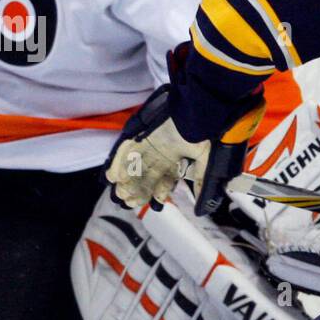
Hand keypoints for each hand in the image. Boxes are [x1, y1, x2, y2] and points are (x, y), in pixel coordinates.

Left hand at [105, 83, 266, 214]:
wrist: (196, 113)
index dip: (159, 191)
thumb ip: (201, 181)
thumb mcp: (206, 159)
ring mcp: (150, 145)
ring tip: (120, 194)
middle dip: (138, 190)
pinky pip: (127, 152)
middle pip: (147, 175)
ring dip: (127, 180)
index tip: (154, 203)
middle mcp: (162, 153)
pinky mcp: (141, 137)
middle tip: (129, 203)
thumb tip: (202, 206)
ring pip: (135, 166)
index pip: (166, 178)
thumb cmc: (203, 133)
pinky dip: (119, 164)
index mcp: (177, 158)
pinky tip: (113, 177)